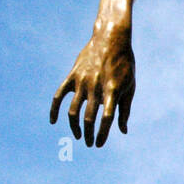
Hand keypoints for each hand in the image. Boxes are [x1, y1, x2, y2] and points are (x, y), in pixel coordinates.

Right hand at [50, 28, 135, 147]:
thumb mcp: (130, 86)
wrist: (111, 39)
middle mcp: (96, 87)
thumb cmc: (124, 65)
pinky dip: (54, 109)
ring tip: (78, 135)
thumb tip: (122, 131)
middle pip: (89, 117)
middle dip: (88, 134)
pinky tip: (53, 121)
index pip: (106, 118)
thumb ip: (125, 110)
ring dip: (74, 126)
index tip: (99, 144)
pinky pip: (59, 95)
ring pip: (73, 110)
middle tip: (89, 143)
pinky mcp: (73, 76)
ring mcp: (82, 81)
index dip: (102, 134)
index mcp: (112, 90)